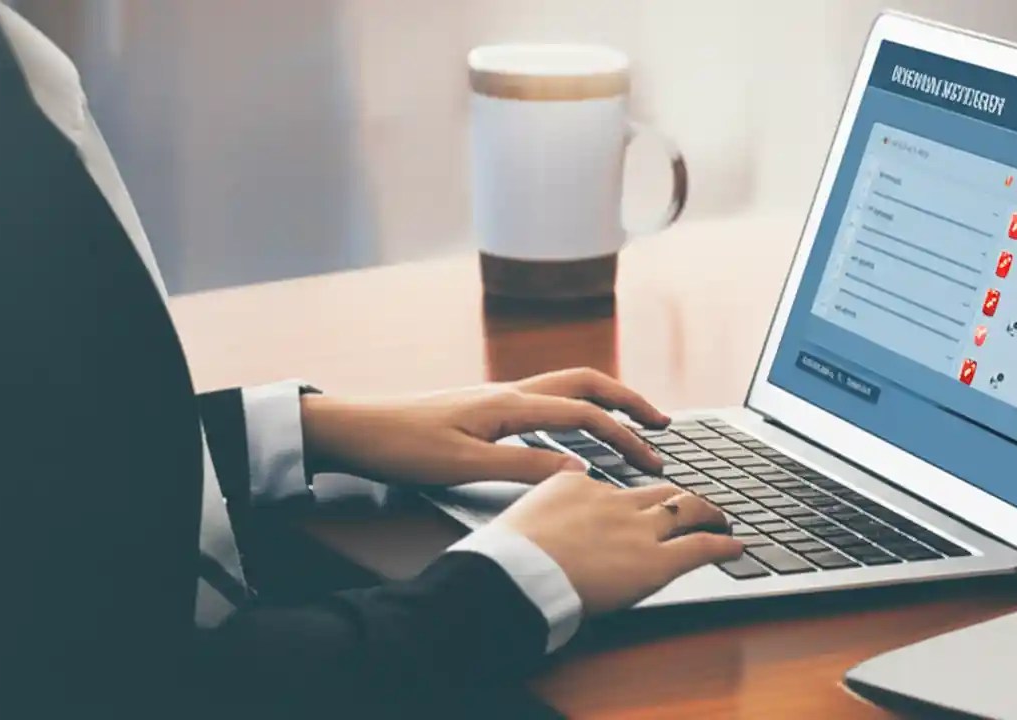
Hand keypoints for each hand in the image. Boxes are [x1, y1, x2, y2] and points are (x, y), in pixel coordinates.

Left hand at [302, 368, 670, 485]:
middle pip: (584, 384)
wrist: (354, 429)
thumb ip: (524, 468)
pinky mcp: (484, 408)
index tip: (653, 461)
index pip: (585, 414)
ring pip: (565, 388)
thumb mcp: (464, 466)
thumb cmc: (402, 446)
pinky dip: (574, 410)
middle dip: (627, 400)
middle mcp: (509, 393)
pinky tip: (573, 434)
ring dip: (603, 401)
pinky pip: (544, 401)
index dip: (625, 436)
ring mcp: (497, 397)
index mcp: (511, 405)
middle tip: (661, 422)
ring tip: (630, 422)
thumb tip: (580, 475)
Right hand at [493, 472, 742, 613]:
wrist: (514, 575)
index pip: (615, 487)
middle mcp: (613, 501)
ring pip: (686, 510)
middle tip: (693, 505)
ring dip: (708, 513)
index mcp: (577, 486)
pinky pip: (700, 547)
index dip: (632, 499)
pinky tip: (735, 546)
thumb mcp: (520, 518)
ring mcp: (637, 528)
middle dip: (679, 498)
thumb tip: (550, 518)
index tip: (637, 508)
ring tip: (720, 519)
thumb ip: (544, 512)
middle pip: (658, 490)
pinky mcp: (655, 561)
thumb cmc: (506, 557)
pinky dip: (723, 545)